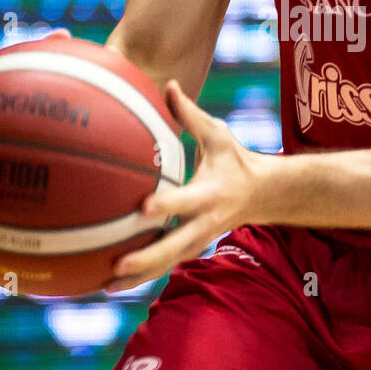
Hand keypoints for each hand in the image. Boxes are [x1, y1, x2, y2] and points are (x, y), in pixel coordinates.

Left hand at [105, 79, 265, 290]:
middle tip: (116, 264)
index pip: (187, 201)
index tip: (145, 208)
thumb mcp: (218, 133)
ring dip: (139, 277)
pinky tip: (111, 284)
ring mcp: (200, 240)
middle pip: (175, 246)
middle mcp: (205, 222)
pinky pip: (166, 265)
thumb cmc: (235, 160)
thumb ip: (190, 113)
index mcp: (210, 193)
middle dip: (147, 258)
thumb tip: (168, 83)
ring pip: (168, 263)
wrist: (264, 195)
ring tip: (105, 285)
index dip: (168, 205)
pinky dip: (142, 277)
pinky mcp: (193, 248)